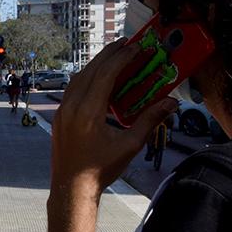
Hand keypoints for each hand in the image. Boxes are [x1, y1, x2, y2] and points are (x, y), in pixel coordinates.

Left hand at [51, 39, 178, 195]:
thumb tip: (171, 102)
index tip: (138, 47)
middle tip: (127, 43)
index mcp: (88, 111)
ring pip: (79, 77)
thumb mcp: (130, 145)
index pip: (106, 74)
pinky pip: (72, 89)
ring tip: (115, 56)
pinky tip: (98, 78)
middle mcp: (71, 106)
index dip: (123, 58)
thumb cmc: (101, 169)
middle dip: (110, 54)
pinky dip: (87, 78)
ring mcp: (62, 110)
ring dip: (97, 64)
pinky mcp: (59, 116)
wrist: (72, 188)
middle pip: (91, 70)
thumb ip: (150, 120)